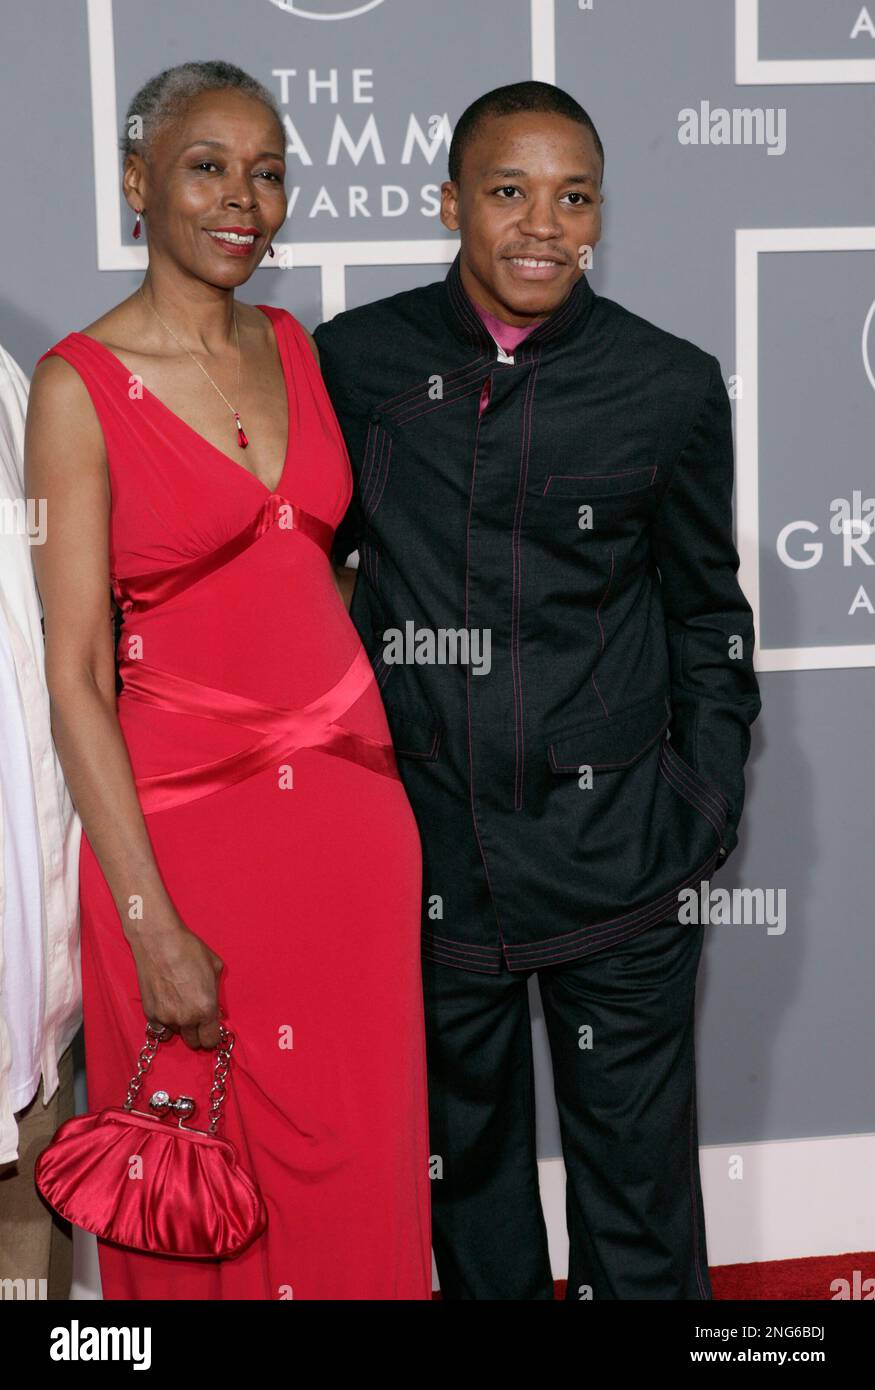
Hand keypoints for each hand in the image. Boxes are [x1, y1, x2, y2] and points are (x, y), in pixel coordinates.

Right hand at [127, 911, 224, 1049]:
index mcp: (206, 1008)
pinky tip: (167, 1006)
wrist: (158, 941)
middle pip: (194, 1042)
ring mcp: (165, 1017)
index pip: (211, 1040)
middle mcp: (186, 1017)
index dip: (212, 1035)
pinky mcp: (150, 1013)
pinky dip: (164, 1022)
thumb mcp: (215, 969)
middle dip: (197, 1032)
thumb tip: (216, 1010)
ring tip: (180, 1006)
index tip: (211, 1028)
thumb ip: (216, 994)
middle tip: (197, 1017)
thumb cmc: (189, 950)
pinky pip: (159, 1028)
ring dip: (180, 1026)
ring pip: (176, 1033)